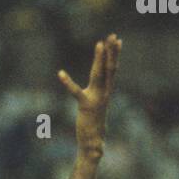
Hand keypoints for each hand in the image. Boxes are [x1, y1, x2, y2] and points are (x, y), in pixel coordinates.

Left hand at [58, 34, 120, 157]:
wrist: (93, 143)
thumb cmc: (94, 128)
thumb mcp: (98, 108)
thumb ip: (100, 97)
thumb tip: (102, 94)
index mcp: (107, 92)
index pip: (113, 70)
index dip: (115, 55)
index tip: (118, 41)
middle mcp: (104, 93)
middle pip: (109, 68)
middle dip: (111, 52)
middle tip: (113, 36)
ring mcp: (96, 98)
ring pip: (99, 74)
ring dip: (100, 58)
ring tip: (100, 43)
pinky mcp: (85, 105)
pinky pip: (75, 92)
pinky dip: (67, 83)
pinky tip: (60, 74)